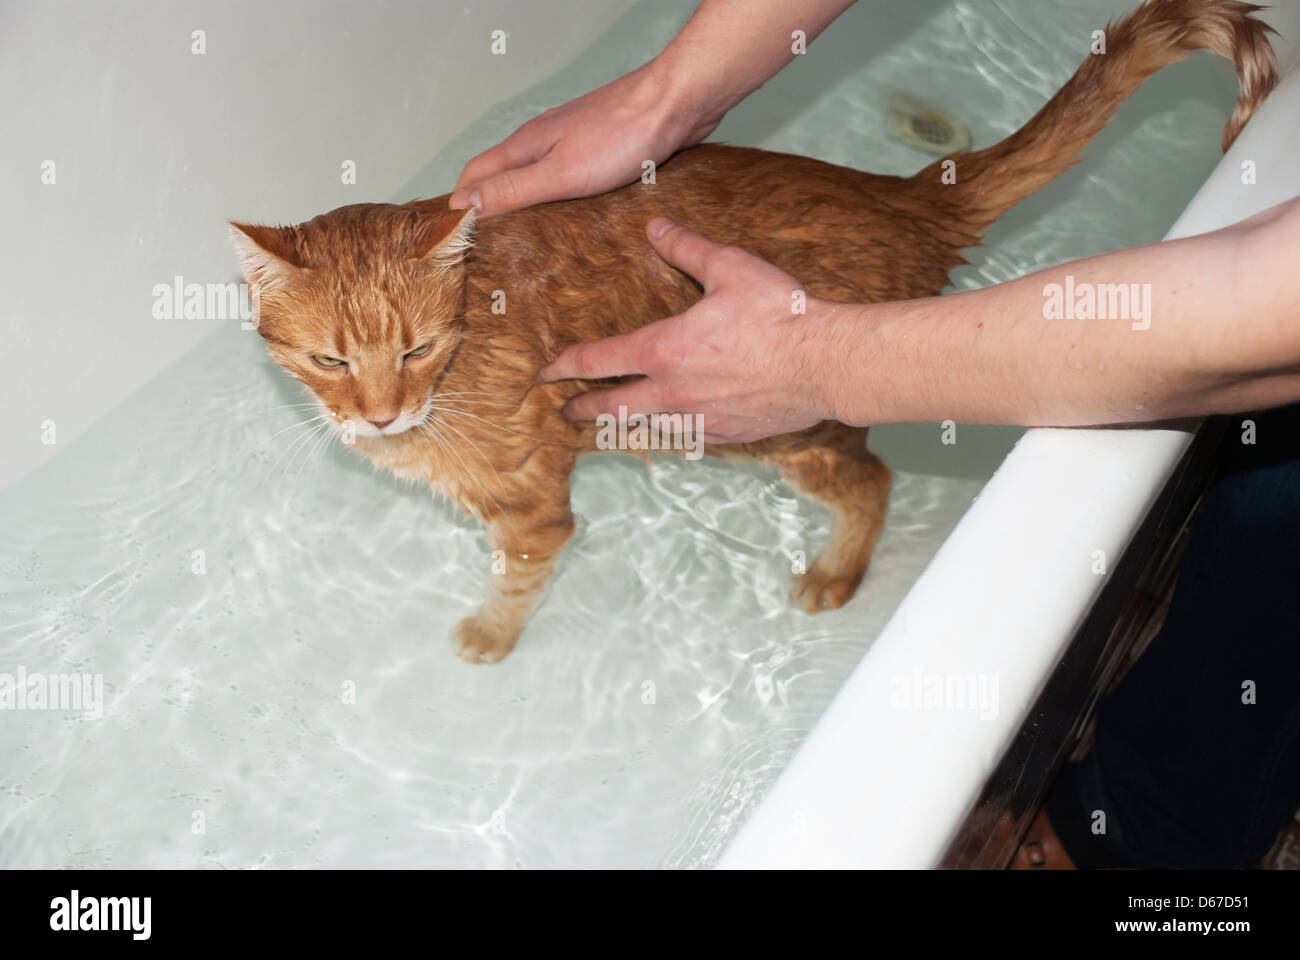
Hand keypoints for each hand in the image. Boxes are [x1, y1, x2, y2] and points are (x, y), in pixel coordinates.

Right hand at [450, 63, 717, 217]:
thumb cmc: (622, 134)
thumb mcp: (560, 173)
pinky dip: (556, 196)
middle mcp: (544, 140)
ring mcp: (572, 142)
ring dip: (522, 200)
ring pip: (535, 173)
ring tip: (521, 235)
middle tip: (482, 240)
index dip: (460, 204)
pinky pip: (567, 174)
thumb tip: (466, 206)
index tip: (452, 234)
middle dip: (487, 203)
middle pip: (502, 173)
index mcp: (526, 145)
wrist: (675, 103)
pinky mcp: (601, 147)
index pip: (476, 174)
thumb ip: (513, 189)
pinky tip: (570, 216)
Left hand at [536, 218, 842, 443]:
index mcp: (663, 350)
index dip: (565, 365)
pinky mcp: (727, 435)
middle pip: (611, 407)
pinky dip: (667, 432)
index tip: (546, 371)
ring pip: (646, 427)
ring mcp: (698, 419)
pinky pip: (685, 438)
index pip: (597, 360)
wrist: (825, 364)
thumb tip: (656, 227)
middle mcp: (672, 392)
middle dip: (583, 408)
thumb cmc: (780, 314)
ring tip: (610, 424)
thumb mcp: (730, 267)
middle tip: (565, 410)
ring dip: (623, 424)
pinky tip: (668, 428)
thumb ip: (686, 248)